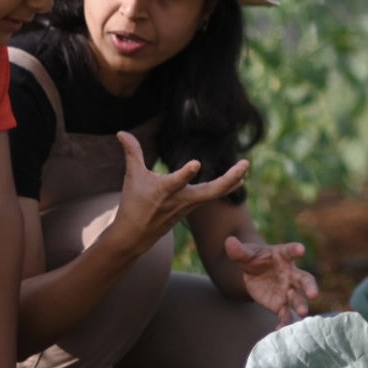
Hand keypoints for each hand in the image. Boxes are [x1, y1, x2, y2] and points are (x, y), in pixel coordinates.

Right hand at [112, 131, 249, 253]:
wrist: (135, 236)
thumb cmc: (133, 203)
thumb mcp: (132, 177)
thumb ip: (132, 152)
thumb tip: (121, 131)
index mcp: (164, 191)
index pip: (176, 182)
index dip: (185, 174)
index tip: (196, 163)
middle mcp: (180, 200)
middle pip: (210, 191)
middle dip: (229, 178)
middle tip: (245, 165)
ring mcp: (188, 206)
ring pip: (214, 194)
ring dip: (231, 181)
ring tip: (245, 167)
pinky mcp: (191, 208)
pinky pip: (212, 196)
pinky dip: (226, 187)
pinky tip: (239, 180)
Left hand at [224, 235, 318, 325]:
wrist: (252, 273)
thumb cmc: (253, 259)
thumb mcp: (245, 254)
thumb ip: (238, 250)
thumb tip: (229, 241)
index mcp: (282, 256)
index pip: (290, 251)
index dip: (295, 249)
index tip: (301, 249)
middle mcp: (290, 274)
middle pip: (304, 279)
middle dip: (309, 286)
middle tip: (313, 294)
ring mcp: (287, 290)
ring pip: (297, 299)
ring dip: (301, 306)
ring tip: (302, 313)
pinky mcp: (280, 304)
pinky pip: (285, 314)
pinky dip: (284, 322)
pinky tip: (280, 330)